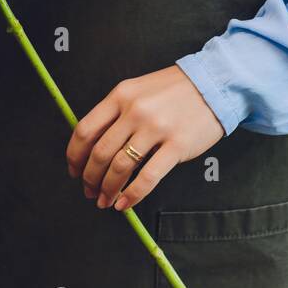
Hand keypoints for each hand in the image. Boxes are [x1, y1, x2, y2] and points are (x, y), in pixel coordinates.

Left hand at [65, 67, 225, 212]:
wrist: (213, 84)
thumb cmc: (173, 90)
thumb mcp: (137, 91)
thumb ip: (115, 112)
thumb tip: (91, 147)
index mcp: (120, 95)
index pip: (85, 130)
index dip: (75, 156)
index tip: (74, 171)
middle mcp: (135, 111)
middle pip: (100, 153)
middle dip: (90, 178)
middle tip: (89, 191)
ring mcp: (156, 128)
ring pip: (120, 167)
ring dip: (108, 189)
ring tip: (105, 200)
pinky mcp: (176, 146)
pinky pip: (147, 178)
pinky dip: (131, 195)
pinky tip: (124, 204)